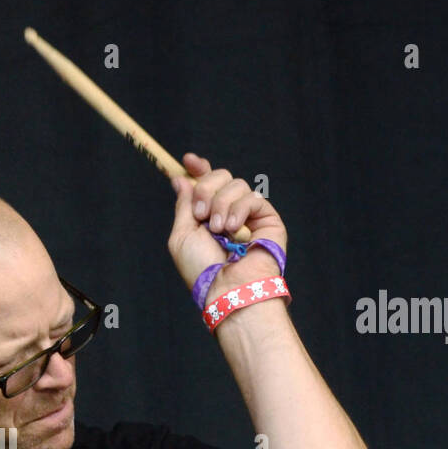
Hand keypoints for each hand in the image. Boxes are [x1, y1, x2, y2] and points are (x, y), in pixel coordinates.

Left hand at [166, 153, 287, 292]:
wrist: (226, 288)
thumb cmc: (202, 269)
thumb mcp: (182, 235)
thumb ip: (184, 205)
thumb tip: (180, 179)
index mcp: (207, 217)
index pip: (206, 183)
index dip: (199, 169)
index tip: (188, 160)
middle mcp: (228, 213)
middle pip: (220, 177)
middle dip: (206, 189)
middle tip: (201, 215)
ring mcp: (248, 216)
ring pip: (236, 184)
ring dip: (221, 205)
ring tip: (219, 231)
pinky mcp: (267, 219)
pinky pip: (253, 197)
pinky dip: (240, 210)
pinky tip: (234, 229)